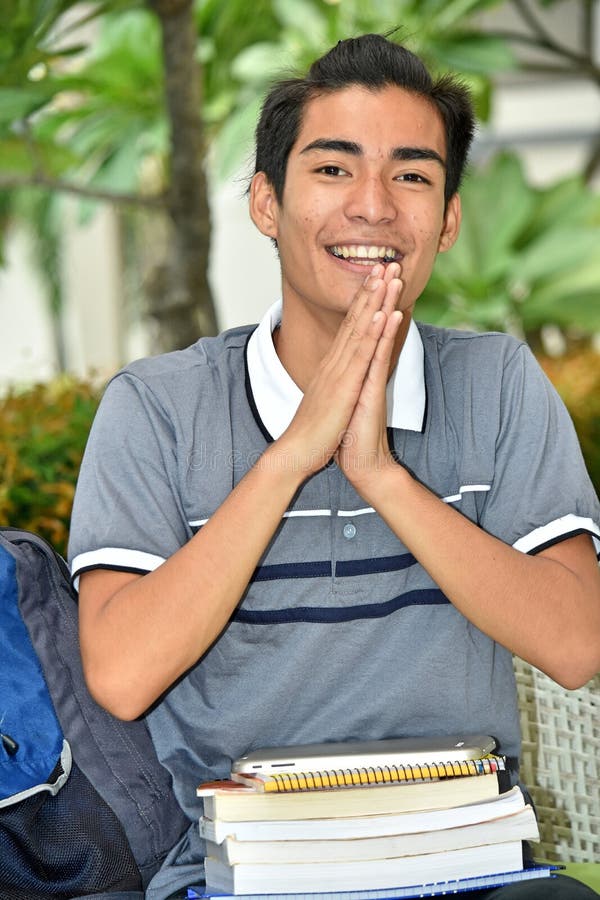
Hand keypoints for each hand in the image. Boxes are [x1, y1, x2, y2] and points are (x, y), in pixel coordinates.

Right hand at [276, 263, 402, 478]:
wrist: (296, 452)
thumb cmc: (313, 432)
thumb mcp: (326, 401)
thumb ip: (334, 385)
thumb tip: (340, 378)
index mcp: (331, 367)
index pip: (349, 327)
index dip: (363, 301)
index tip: (375, 279)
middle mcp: (333, 363)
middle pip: (354, 319)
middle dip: (371, 290)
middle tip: (385, 263)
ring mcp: (337, 372)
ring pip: (359, 329)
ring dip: (375, 301)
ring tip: (387, 276)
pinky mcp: (344, 386)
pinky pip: (361, 354)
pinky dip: (372, 332)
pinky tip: (383, 313)